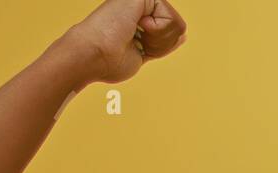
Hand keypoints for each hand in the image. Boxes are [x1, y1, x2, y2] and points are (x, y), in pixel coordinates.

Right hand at [64, 0, 187, 84]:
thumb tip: (182, 35)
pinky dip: (158, 32)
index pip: (170, 32)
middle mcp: (140, 6)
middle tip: (136, 43)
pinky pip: (172, 19)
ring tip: (135, 35)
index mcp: (138, 18)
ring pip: (178, 24)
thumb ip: (161, 42)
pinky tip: (137, 27)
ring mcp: (141, 0)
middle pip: (178, 28)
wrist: (94, 55)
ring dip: (159, 40)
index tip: (136, 49)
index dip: (159, 48)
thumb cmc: (108, 61)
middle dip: (161, 45)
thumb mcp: (143, 53)